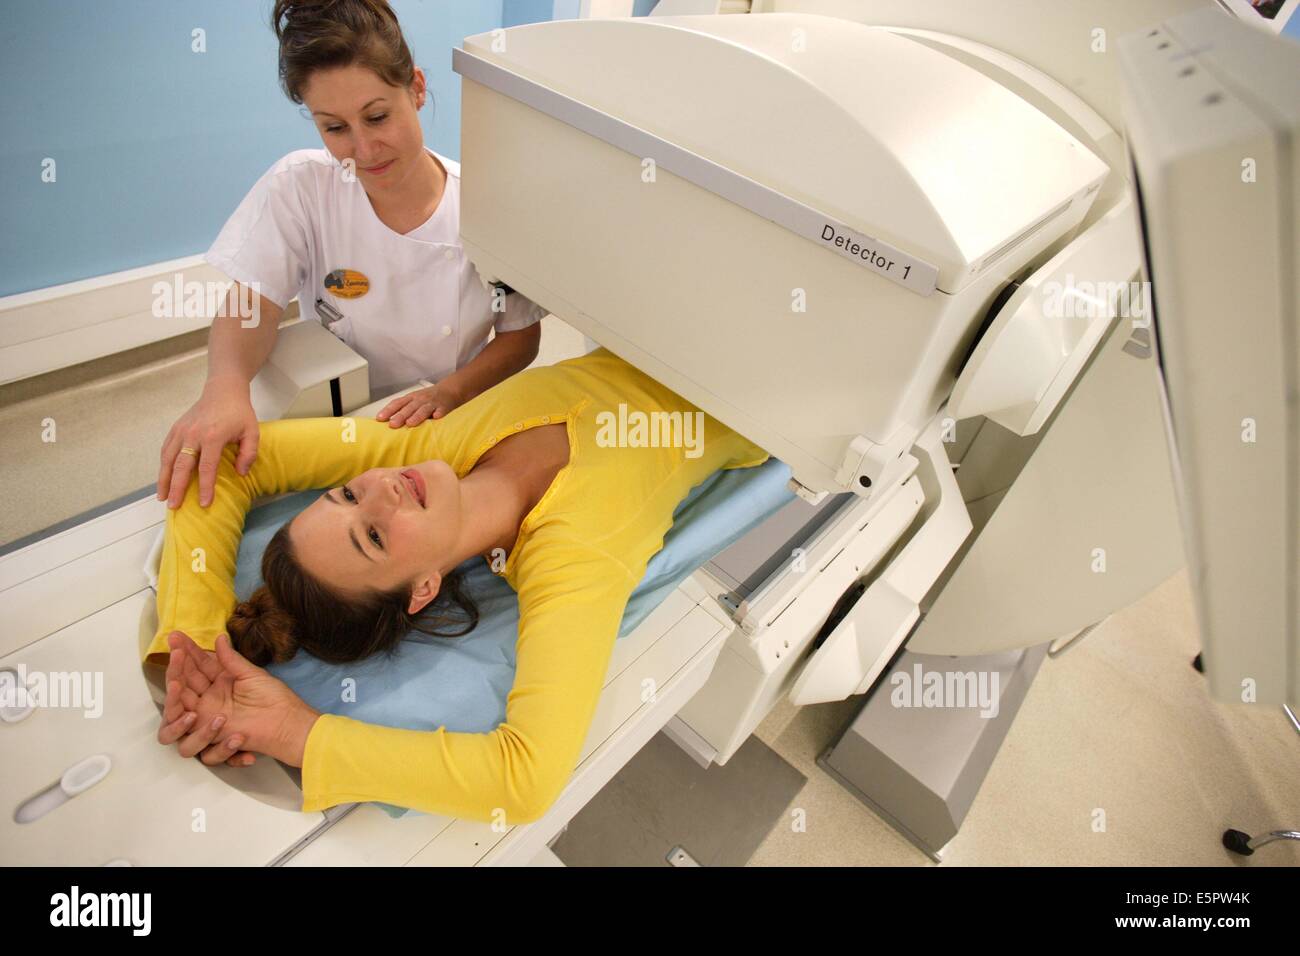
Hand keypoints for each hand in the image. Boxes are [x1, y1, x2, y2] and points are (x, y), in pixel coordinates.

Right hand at [156, 631, 319, 767]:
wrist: (289, 723)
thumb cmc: (273, 697)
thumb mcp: (251, 675)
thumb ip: (231, 659)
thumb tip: (220, 637)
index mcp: (215, 686)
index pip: (193, 669)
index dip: (184, 653)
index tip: (176, 637)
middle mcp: (207, 705)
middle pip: (179, 692)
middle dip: (175, 673)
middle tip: (177, 657)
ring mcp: (209, 726)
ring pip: (175, 727)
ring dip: (177, 714)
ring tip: (188, 697)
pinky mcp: (218, 745)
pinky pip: (207, 753)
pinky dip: (216, 743)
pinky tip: (233, 732)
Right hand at [157, 376, 258, 508]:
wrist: (223, 390)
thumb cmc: (239, 413)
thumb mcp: (252, 432)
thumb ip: (249, 454)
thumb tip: (240, 474)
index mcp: (213, 436)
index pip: (207, 468)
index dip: (206, 487)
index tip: (204, 504)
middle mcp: (193, 434)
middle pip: (181, 466)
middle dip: (176, 488)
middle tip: (174, 507)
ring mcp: (181, 431)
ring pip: (168, 459)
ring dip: (163, 480)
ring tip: (162, 497)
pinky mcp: (175, 428)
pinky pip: (166, 450)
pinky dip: (163, 466)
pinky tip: (163, 478)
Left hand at [375, 382, 460, 427]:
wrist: (449, 390)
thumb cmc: (428, 398)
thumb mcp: (414, 400)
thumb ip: (403, 409)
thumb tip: (387, 421)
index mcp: (411, 398)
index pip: (397, 403)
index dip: (388, 411)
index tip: (379, 419)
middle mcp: (420, 400)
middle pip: (408, 408)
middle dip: (400, 416)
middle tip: (392, 425)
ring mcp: (432, 403)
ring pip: (423, 410)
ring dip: (416, 416)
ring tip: (410, 424)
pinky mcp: (444, 407)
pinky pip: (441, 411)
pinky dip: (438, 414)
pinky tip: (436, 418)